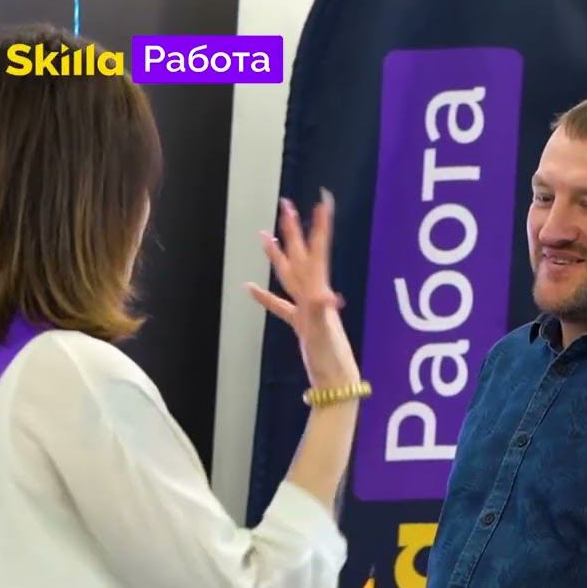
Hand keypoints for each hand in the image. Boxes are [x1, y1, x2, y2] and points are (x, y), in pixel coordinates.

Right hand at [248, 190, 360, 388]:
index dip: (319, 229)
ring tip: (264, 234)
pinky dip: (266, 297)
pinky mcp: (301, 325)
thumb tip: (326, 295)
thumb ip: (322, 313)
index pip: (317, 254)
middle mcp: (313, 296)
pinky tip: (249, 288)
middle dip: (294, 231)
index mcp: (317, 293)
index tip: (323, 203)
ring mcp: (306, 309)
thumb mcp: (324, 334)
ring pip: (289, 275)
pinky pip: (281, 306)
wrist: (336, 384)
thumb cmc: (331, 361)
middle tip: (287, 204)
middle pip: (301, 256)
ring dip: (278, 255)